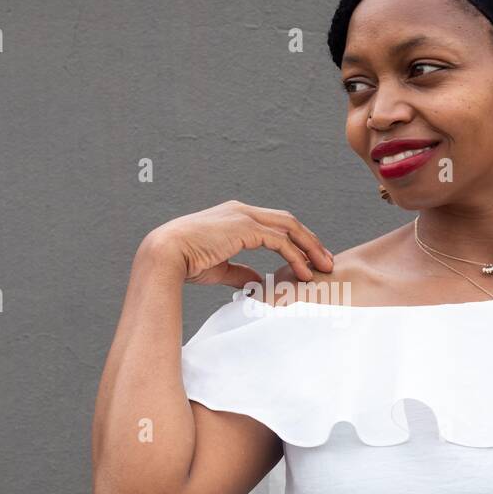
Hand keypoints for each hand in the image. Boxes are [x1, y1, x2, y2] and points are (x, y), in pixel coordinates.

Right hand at [142, 200, 334, 288]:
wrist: (165, 254)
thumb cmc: (185, 263)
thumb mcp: (219, 268)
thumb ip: (240, 272)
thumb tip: (256, 281)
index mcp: (235, 217)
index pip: (274, 224)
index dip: (295, 241)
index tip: (309, 260)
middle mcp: (242, 212)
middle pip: (288, 222)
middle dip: (310, 241)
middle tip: (326, 261)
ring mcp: (244, 217)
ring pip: (289, 228)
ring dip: (310, 248)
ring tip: (325, 267)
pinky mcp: (245, 228)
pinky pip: (280, 241)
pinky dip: (296, 256)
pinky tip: (305, 273)